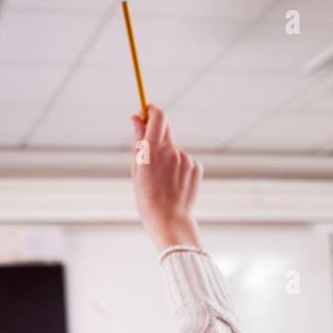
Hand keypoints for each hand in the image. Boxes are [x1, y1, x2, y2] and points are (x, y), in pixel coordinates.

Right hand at [130, 106, 201, 250]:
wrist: (169, 221)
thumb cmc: (147, 198)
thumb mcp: (137, 168)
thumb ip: (139, 140)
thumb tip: (136, 117)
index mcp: (153, 151)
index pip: (158, 116)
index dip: (152, 111)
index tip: (147, 112)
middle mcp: (171, 151)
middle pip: (166, 129)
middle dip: (157, 134)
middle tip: (151, 152)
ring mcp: (186, 158)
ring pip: (174, 149)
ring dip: (168, 158)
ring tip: (163, 181)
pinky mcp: (196, 167)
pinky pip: (185, 160)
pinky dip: (179, 168)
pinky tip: (174, 184)